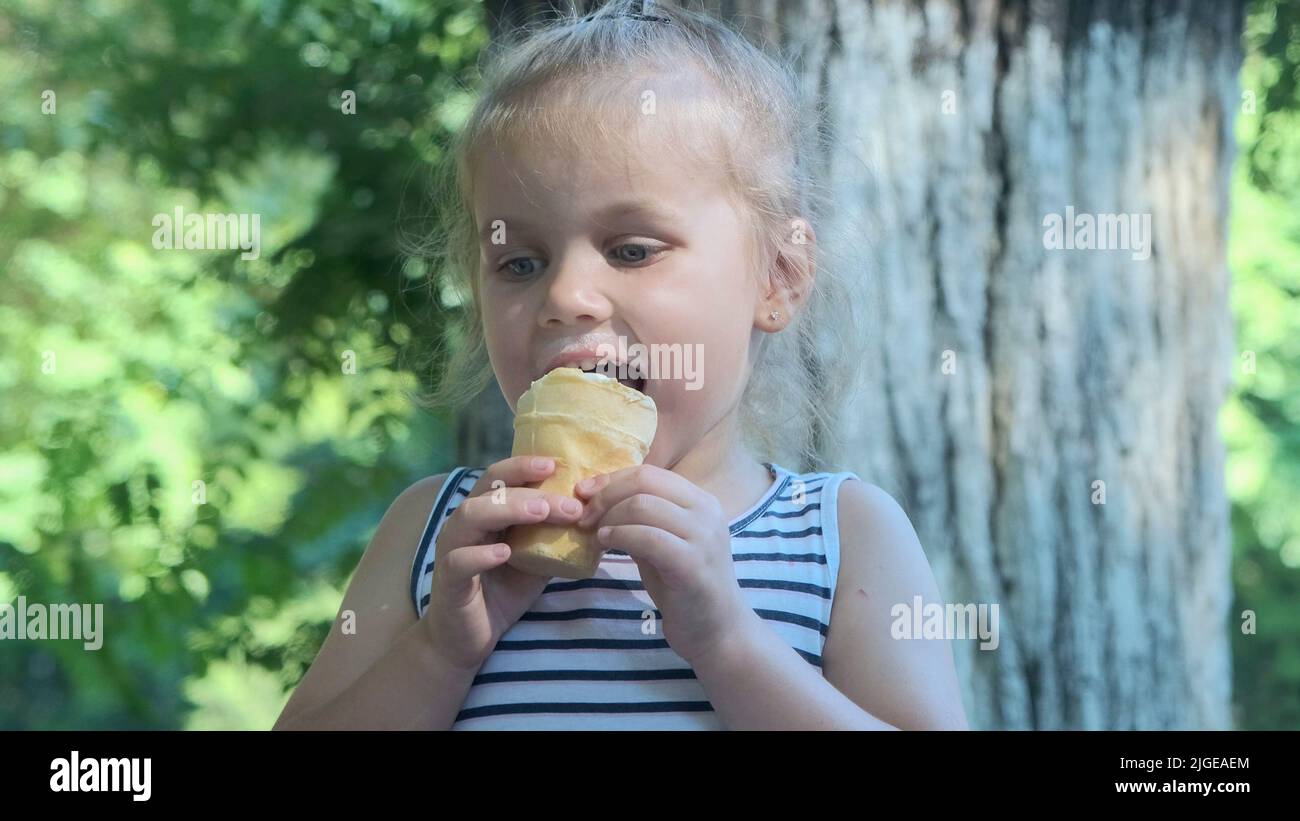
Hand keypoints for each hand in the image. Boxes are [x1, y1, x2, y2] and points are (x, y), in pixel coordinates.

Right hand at [422, 456, 583, 671]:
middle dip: (531, 491)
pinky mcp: (447, 580)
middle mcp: (465, 524)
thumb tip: (598, 518)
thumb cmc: (503, 591)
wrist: (469, 637)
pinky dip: (481, 554)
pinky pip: (459, 560)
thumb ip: (555, 536)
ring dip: (508, 510)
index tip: (556, 463)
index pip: (500, 477)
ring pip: (470, 516)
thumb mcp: (536, 559)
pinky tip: (505, 553)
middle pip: (491, 491)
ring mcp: (452, 549)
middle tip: (568, 503)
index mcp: (487, 513)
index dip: (524, 466)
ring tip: (540, 513)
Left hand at [574, 464, 751, 665]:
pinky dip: (620, 536)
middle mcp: (706, 512)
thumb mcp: (661, 543)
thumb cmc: (684, 587)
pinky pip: (648, 538)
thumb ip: (640, 519)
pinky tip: (606, 544)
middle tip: (584, 516)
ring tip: (596, 534)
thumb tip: (597, 498)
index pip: (649, 473)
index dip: (612, 479)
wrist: (717, 630)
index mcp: (701, 501)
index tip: (584, 493)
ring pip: (643, 506)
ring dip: (610, 517)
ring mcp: (703, 536)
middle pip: (645, 482)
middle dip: (606, 495)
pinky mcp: (692, 564)